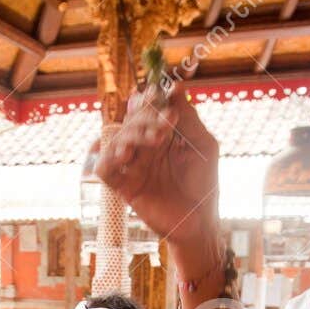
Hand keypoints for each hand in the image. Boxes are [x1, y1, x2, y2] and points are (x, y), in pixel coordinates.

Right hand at [95, 89, 221, 252]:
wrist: (199, 222)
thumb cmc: (205, 183)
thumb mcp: (203, 144)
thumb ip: (189, 116)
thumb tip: (175, 86)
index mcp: (162, 135)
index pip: (147, 110)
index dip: (148, 100)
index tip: (156, 94)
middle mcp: (144, 148)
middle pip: (130, 123)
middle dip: (144, 120)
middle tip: (165, 128)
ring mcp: (133, 167)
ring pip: (116, 142)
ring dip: (130, 136)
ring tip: (152, 142)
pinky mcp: (124, 187)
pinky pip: (104, 169)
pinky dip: (107, 159)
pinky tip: (125, 156)